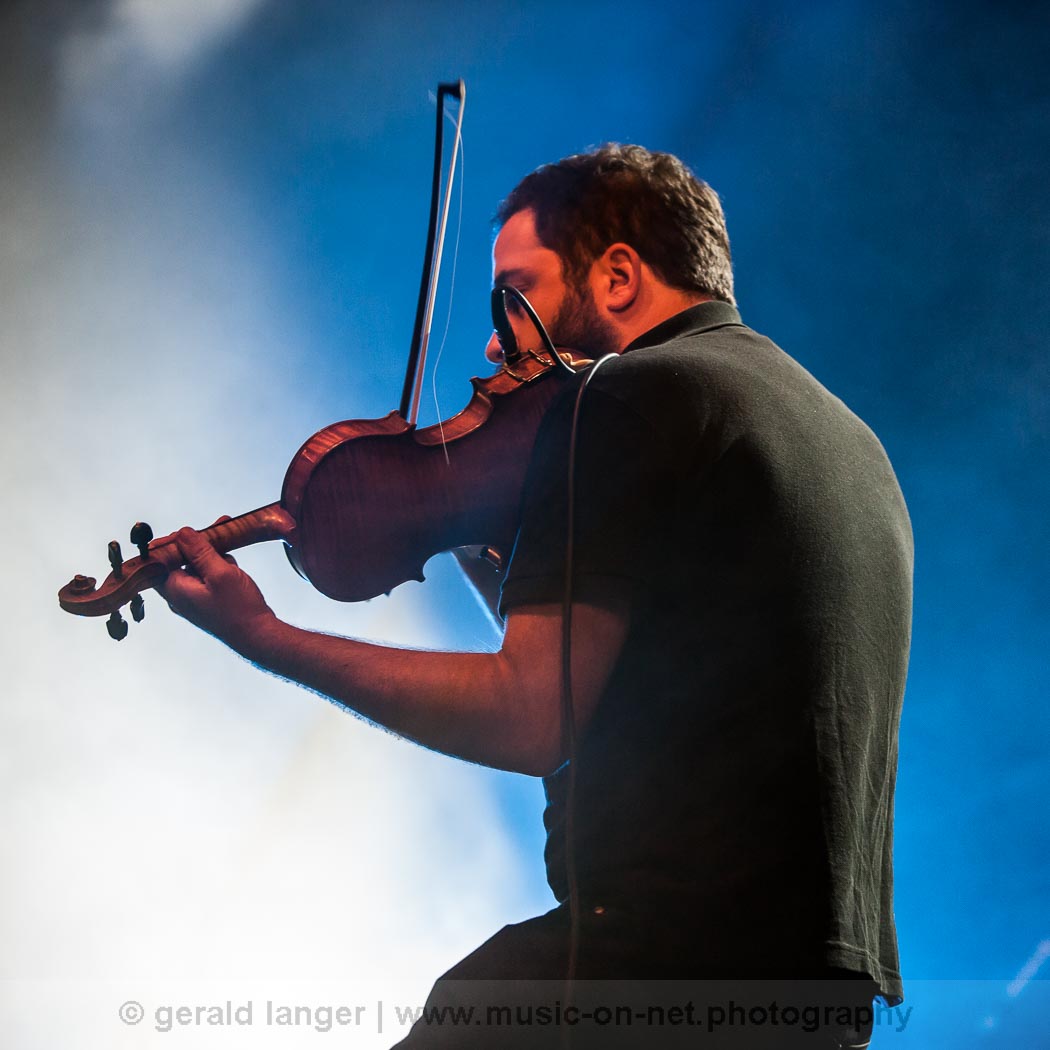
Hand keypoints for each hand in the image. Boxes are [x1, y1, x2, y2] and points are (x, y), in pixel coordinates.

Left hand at [158, 526, 276, 653]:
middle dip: (195, 543)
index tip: (186, 531)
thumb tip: (182, 533)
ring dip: (209, 552)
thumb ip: (199, 551)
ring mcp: (194, 598)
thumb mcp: (220, 573)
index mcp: (175, 590)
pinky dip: (216, 565)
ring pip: (195, 567)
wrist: (258, 635)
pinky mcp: (208, 600)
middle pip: (178, 561)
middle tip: (213, 530)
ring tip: (226, 538)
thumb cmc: (239, 610)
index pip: (159, 560)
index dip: (170, 543)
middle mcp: (180, 595)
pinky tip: (230, 559)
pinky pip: (206, 576)